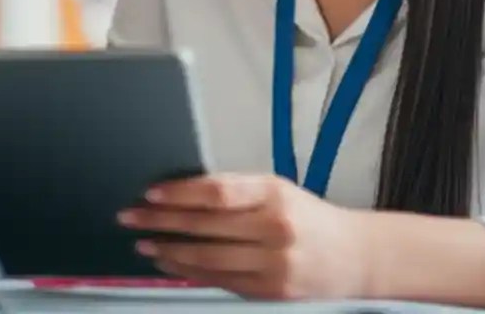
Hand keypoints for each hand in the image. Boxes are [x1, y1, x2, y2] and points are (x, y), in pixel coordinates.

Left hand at [118, 173, 371, 300]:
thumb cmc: (306, 217)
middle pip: (206, 225)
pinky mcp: (271, 293)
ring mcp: (273, 264)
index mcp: (274, 193)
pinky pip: (220, 281)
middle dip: (161, 222)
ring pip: (208, 259)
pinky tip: (168, 264)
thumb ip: (236, 192)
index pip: (218, 191)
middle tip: (129, 218)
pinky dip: (189, 272)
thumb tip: (179, 194)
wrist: (355, 258)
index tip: (150, 193)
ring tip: (143, 244)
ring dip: (169, 251)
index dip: (180, 193)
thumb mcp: (277, 191)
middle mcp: (275, 228)